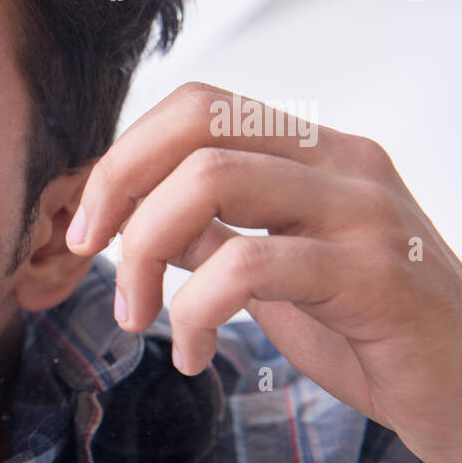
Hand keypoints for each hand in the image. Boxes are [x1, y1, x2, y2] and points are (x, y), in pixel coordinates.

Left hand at [66, 81, 461, 462]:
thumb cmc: (370, 331)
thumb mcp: (271, 273)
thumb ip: (208, 235)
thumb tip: (124, 215)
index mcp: (315, 152)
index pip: (198, 106)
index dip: (124, 155)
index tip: (87, 223)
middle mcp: (342, 164)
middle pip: (196, 125)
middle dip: (117, 185)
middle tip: (87, 253)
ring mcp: (363, 213)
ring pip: (212, 179)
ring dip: (145, 252)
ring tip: (140, 316)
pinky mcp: (375, 275)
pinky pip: (249, 264)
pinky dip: (194, 313)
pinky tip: (191, 355)